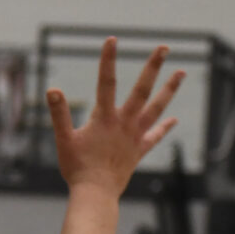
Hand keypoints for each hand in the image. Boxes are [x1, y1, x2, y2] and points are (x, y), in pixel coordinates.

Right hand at [47, 37, 183, 195]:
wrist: (96, 193)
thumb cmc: (77, 167)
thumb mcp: (64, 139)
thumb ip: (59, 113)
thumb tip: (52, 90)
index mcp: (104, 118)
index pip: (105, 82)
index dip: (108, 60)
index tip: (112, 40)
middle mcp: (124, 123)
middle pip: (142, 90)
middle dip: (153, 67)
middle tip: (165, 48)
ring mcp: (135, 137)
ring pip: (156, 108)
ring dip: (169, 90)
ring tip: (181, 73)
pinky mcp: (139, 151)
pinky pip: (155, 137)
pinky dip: (164, 128)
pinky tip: (174, 119)